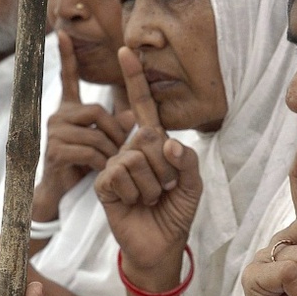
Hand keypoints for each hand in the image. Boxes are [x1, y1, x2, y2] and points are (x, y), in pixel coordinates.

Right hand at [33, 32, 132, 221]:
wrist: (64, 198)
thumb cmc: (87, 168)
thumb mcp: (108, 144)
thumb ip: (122, 127)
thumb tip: (135, 115)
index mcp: (70, 110)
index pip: (69, 78)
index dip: (67, 56)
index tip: (61, 32)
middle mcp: (58, 116)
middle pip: (98, 111)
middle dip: (116, 134)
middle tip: (119, 153)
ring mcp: (53, 133)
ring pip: (96, 133)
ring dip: (111, 152)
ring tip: (110, 165)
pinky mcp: (55, 152)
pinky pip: (90, 150)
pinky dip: (103, 163)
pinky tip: (100, 172)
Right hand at [95, 47, 201, 290]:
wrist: (160, 246)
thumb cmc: (175, 212)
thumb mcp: (193, 184)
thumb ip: (187, 159)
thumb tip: (166, 142)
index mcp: (152, 142)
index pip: (141, 106)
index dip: (134, 78)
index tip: (127, 50)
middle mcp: (131, 148)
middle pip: (150, 137)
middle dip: (167, 169)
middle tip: (165, 189)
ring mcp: (114, 164)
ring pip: (137, 159)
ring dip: (153, 186)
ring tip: (150, 199)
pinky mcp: (103, 183)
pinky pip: (120, 174)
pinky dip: (135, 194)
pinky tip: (133, 204)